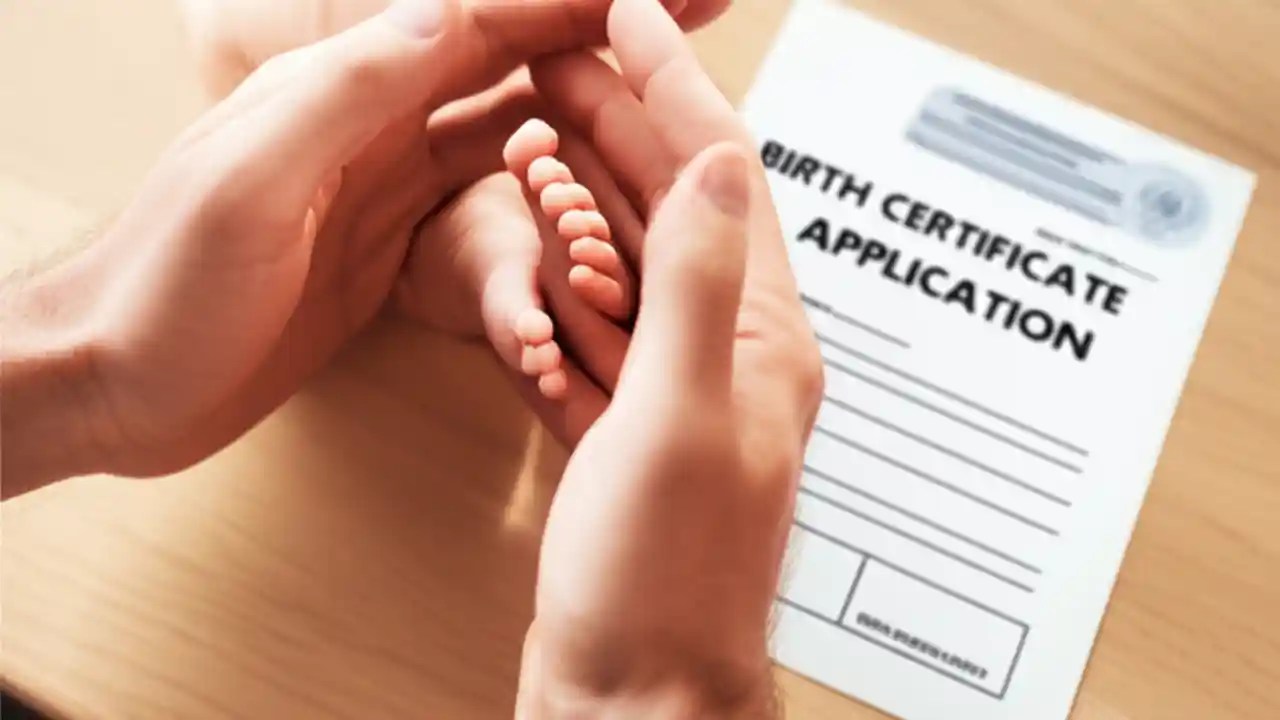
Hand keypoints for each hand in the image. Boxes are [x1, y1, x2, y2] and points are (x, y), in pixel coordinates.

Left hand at [178, 0, 731, 405]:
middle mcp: (369, 125)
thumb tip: (449, 11)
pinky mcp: (384, 245)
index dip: (574, 0)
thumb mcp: (250, 181)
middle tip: (692, 19)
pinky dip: (539, 184)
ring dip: (582, 100)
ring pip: (504, 123)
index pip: (481, 23)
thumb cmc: (162, 287)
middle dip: (600, 32)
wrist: (114, 384)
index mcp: (341, 93)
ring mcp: (380, 185)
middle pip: (507, 58)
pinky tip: (582, 186)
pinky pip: (481, 200)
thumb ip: (347, 94)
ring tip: (659, 93)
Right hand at [513, 0, 824, 715]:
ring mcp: (671, 391)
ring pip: (628, 265)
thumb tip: (718, 161)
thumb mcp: (682, 417)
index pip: (719, 175)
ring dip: (585, 196)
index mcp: (759, 337)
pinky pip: (595, 332)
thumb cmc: (669, 581)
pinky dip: (563, 283)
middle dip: (618, 123)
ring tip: (540, 131)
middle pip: (670, 207)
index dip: (672, 84)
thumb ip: (693, 284)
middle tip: (563, 53)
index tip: (627, 11)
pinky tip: (540, 248)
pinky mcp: (624, 430)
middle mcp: (724, 353)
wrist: (636, 698)